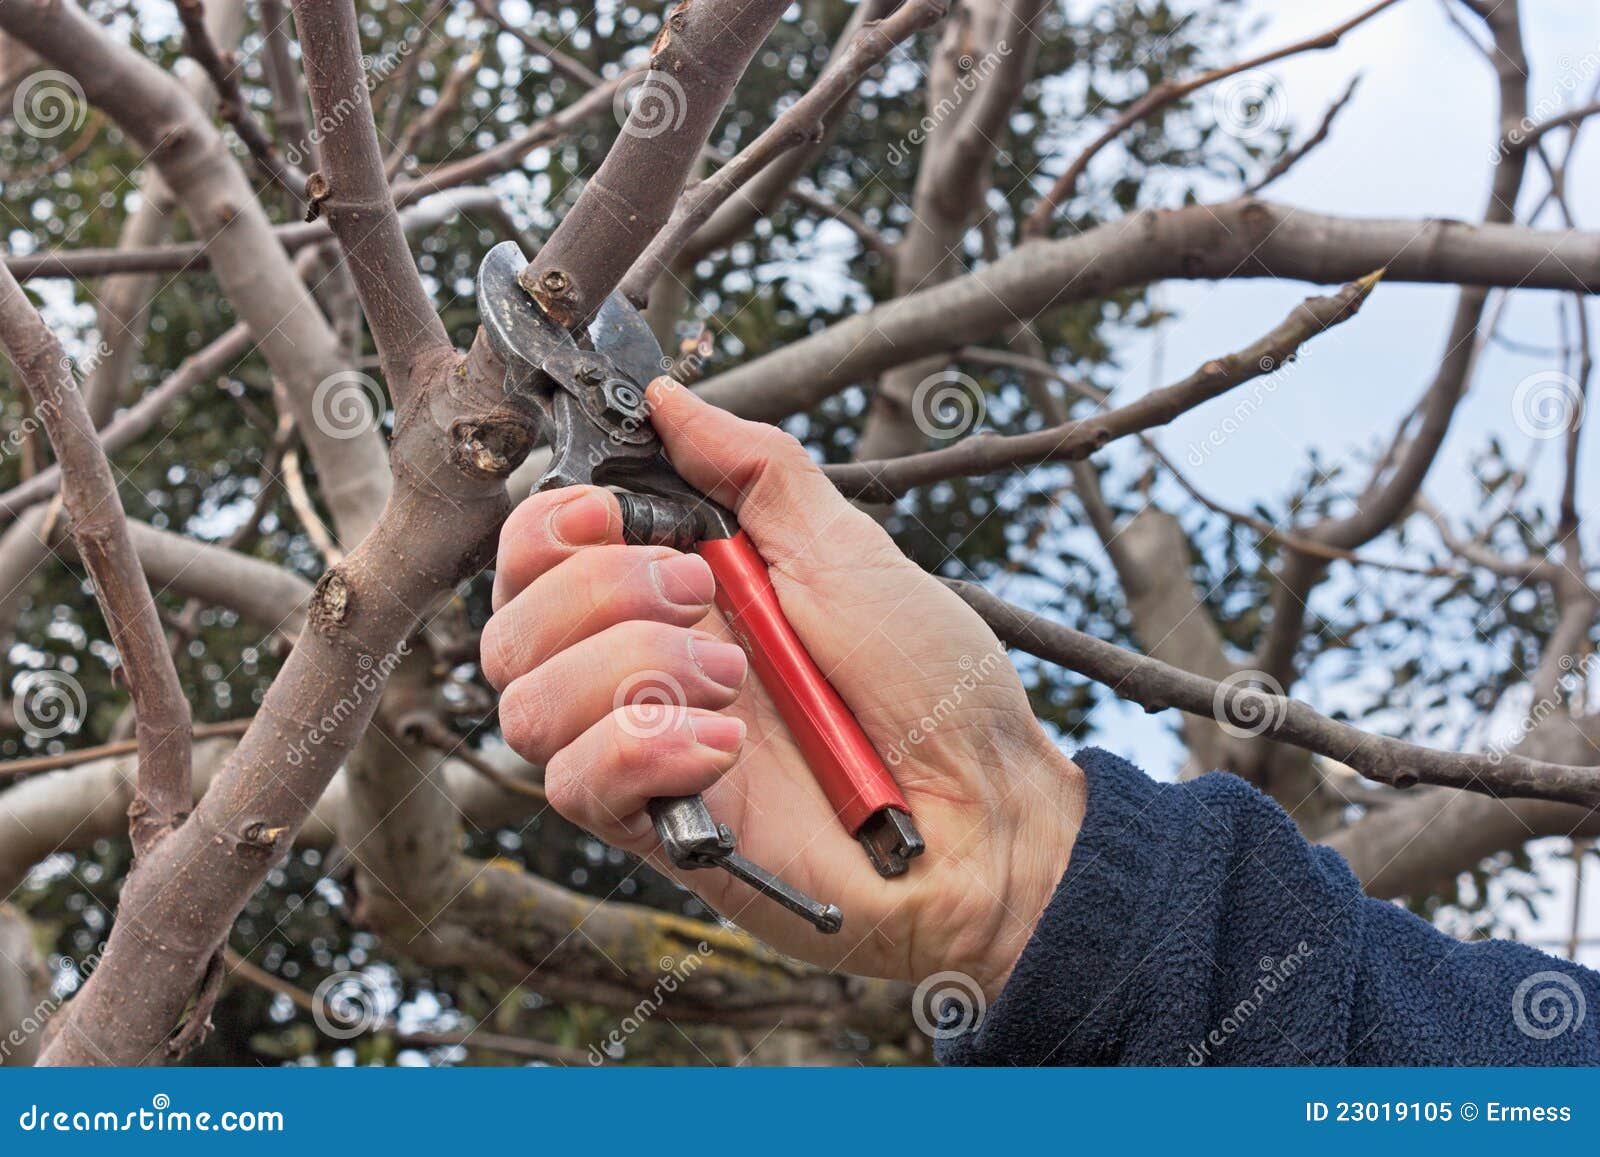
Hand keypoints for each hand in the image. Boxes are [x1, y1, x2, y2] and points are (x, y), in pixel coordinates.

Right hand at [482, 380, 1084, 997]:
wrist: (986, 808)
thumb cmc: (931, 683)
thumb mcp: (844, 548)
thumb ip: (752, 468)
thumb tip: (667, 397)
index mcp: (673, 593)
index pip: (535, 554)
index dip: (547, 527)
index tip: (608, 514)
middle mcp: (638, 669)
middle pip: (509, 629)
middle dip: (599, 592)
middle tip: (701, 596)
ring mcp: (642, 750)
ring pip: (527, 706)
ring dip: (633, 670)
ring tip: (736, 684)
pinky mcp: (657, 828)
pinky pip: (576, 784)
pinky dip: (646, 748)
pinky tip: (728, 748)